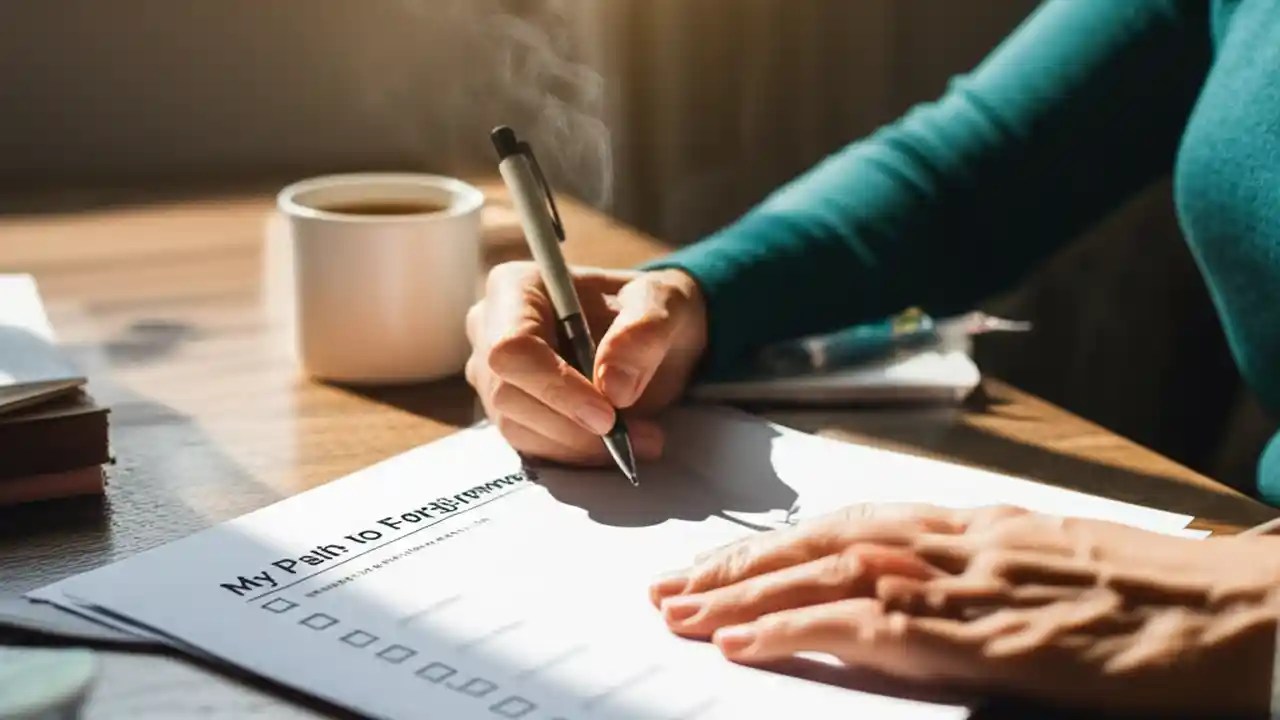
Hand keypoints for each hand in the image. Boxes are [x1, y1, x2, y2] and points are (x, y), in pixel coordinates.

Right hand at [465, 262, 706, 464]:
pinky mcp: (509, 411)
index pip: (512, 347)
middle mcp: (491, 329)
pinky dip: (575, 454)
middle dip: (572, 425)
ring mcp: (493, 375)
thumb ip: (645, 331)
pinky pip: (530, 445)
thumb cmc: (649, 309)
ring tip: (639, 439)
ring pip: (517, 427)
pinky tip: (614, 446)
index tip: (607, 414)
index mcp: (516, 287)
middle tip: (634, 435)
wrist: (650, 337)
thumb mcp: (665, 303)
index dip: (555, 386)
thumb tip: (613, 385)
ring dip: (579, 446)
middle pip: (508, 394)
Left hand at [650, 503, 1279, 715]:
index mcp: (968, 522)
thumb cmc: (1151, 595)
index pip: (843, 524)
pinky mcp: (979, 638)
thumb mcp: (1048, 563)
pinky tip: (740, 642)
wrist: (1234, 612)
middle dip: (734, 566)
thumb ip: (974, 564)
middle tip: (666, 587)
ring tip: (678, 614)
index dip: (772, 542)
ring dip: (741, 596)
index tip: (716, 562)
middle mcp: (952, 540)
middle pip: (815, 543)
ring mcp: (962, 584)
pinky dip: (792, 630)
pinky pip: (864, 628)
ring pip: (823, 577)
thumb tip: (906, 584)